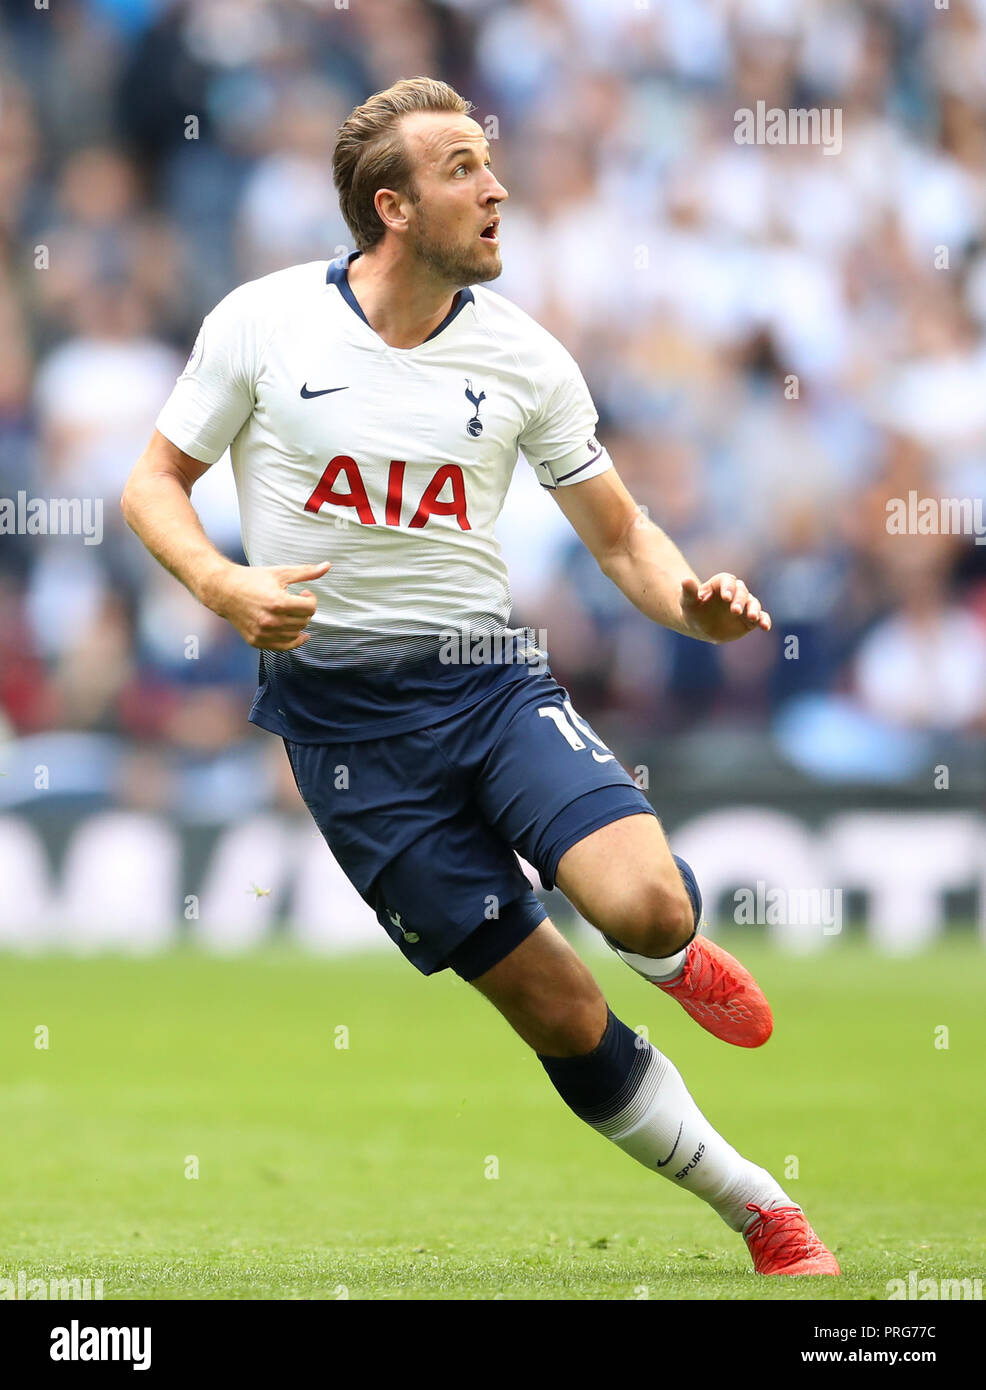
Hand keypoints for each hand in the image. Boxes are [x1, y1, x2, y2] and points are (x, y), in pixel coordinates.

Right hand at [207, 559, 330, 650]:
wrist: (224, 590)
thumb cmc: (253, 579)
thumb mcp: (280, 573)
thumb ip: (306, 572)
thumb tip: (328, 566)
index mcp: (278, 602)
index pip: (310, 608)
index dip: (311, 598)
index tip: (303, 592)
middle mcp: (271, 621)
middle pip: (304, 621)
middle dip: (304, 610)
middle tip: (295, 601)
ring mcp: (263, 633)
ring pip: (296, 634)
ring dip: (298, 623)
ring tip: (289, 611)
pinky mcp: (257, 641)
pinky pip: (284, 646)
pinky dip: (294, 640)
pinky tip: (300, 634)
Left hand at [680, 573, 771, 643]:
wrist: (701, 625)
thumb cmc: (693, 610)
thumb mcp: (688, 602)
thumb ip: (689, 592)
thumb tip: (685, 580)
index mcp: (721, 584)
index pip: (727, 581)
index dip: (728, 588)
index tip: (726, 597)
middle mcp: (736, 592)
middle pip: (741, 592)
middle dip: (739, 601)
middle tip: (734, 611)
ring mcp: (744, 605)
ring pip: (753, 603)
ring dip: (754, 610)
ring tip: (752, 618)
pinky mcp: (750, 619)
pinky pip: (760, 617)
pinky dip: (764, 620)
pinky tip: (765, 627)